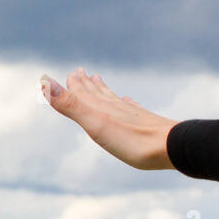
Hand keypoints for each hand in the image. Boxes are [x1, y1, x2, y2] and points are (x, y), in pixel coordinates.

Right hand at [42, 68, 179, 170]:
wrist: (173, 147)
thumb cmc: (133, 141)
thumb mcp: (96, 124)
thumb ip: (72, 105)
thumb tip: (45, 82)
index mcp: (102, 109)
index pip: (84, 93)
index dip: (74, 84)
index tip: (69, 72)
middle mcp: (118, 108)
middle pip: (98, 93)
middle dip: (86, 84)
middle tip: (81, 71)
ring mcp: (134, 116)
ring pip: (114, 99)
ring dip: (104, 90)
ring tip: (99, 80)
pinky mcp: (148, 125)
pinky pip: (134, 110)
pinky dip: (128, 104)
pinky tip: (131, 102)